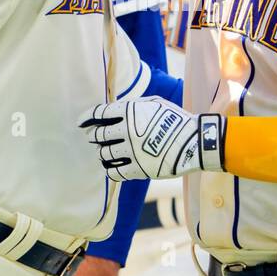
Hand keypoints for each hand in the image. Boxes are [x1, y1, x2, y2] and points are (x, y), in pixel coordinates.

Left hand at [79, 97, 223, 181]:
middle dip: (95, 136)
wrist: (195, 141)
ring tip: (105, 153)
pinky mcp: (139, 169)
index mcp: (130, 112)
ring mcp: (132, 151)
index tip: (81, 123)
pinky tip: (111, 168)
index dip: (87, 118)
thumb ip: (133, 105)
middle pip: (99, 135)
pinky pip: (115, 172)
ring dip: (103, 154)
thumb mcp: (155, 103)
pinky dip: (110, 170)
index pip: (99, 114)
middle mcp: (127, 131)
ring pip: (105, 154)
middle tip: (96, 138)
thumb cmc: (175, 119)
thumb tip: (115, 109)